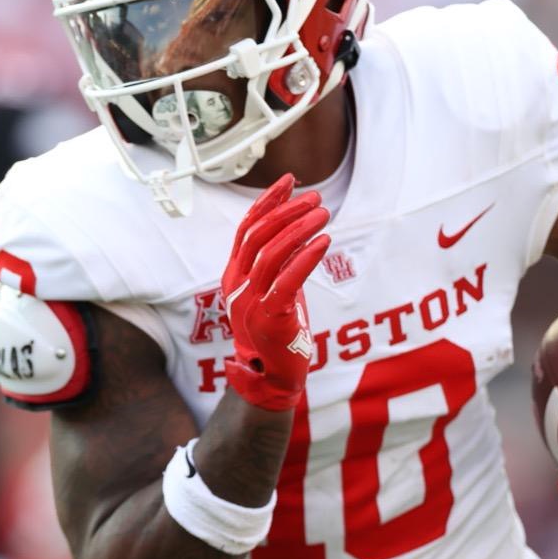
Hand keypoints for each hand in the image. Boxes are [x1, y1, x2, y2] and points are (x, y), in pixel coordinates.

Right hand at [221, 175, 330, 412]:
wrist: (272, 377)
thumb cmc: (277, 332)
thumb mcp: (273, 289)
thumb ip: (279, 262)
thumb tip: (297, 227)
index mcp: (234, 276)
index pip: (246, 228)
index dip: (267, 201)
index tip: (289, 181)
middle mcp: (237, 286)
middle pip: (257, 235)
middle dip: (287, 211)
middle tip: (316, 198)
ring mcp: (250, 302)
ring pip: (270, 253)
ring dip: (299, 229)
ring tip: (323, 215)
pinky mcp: (270, 319)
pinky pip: (286, 280)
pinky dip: (305, 257)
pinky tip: (323, 243)